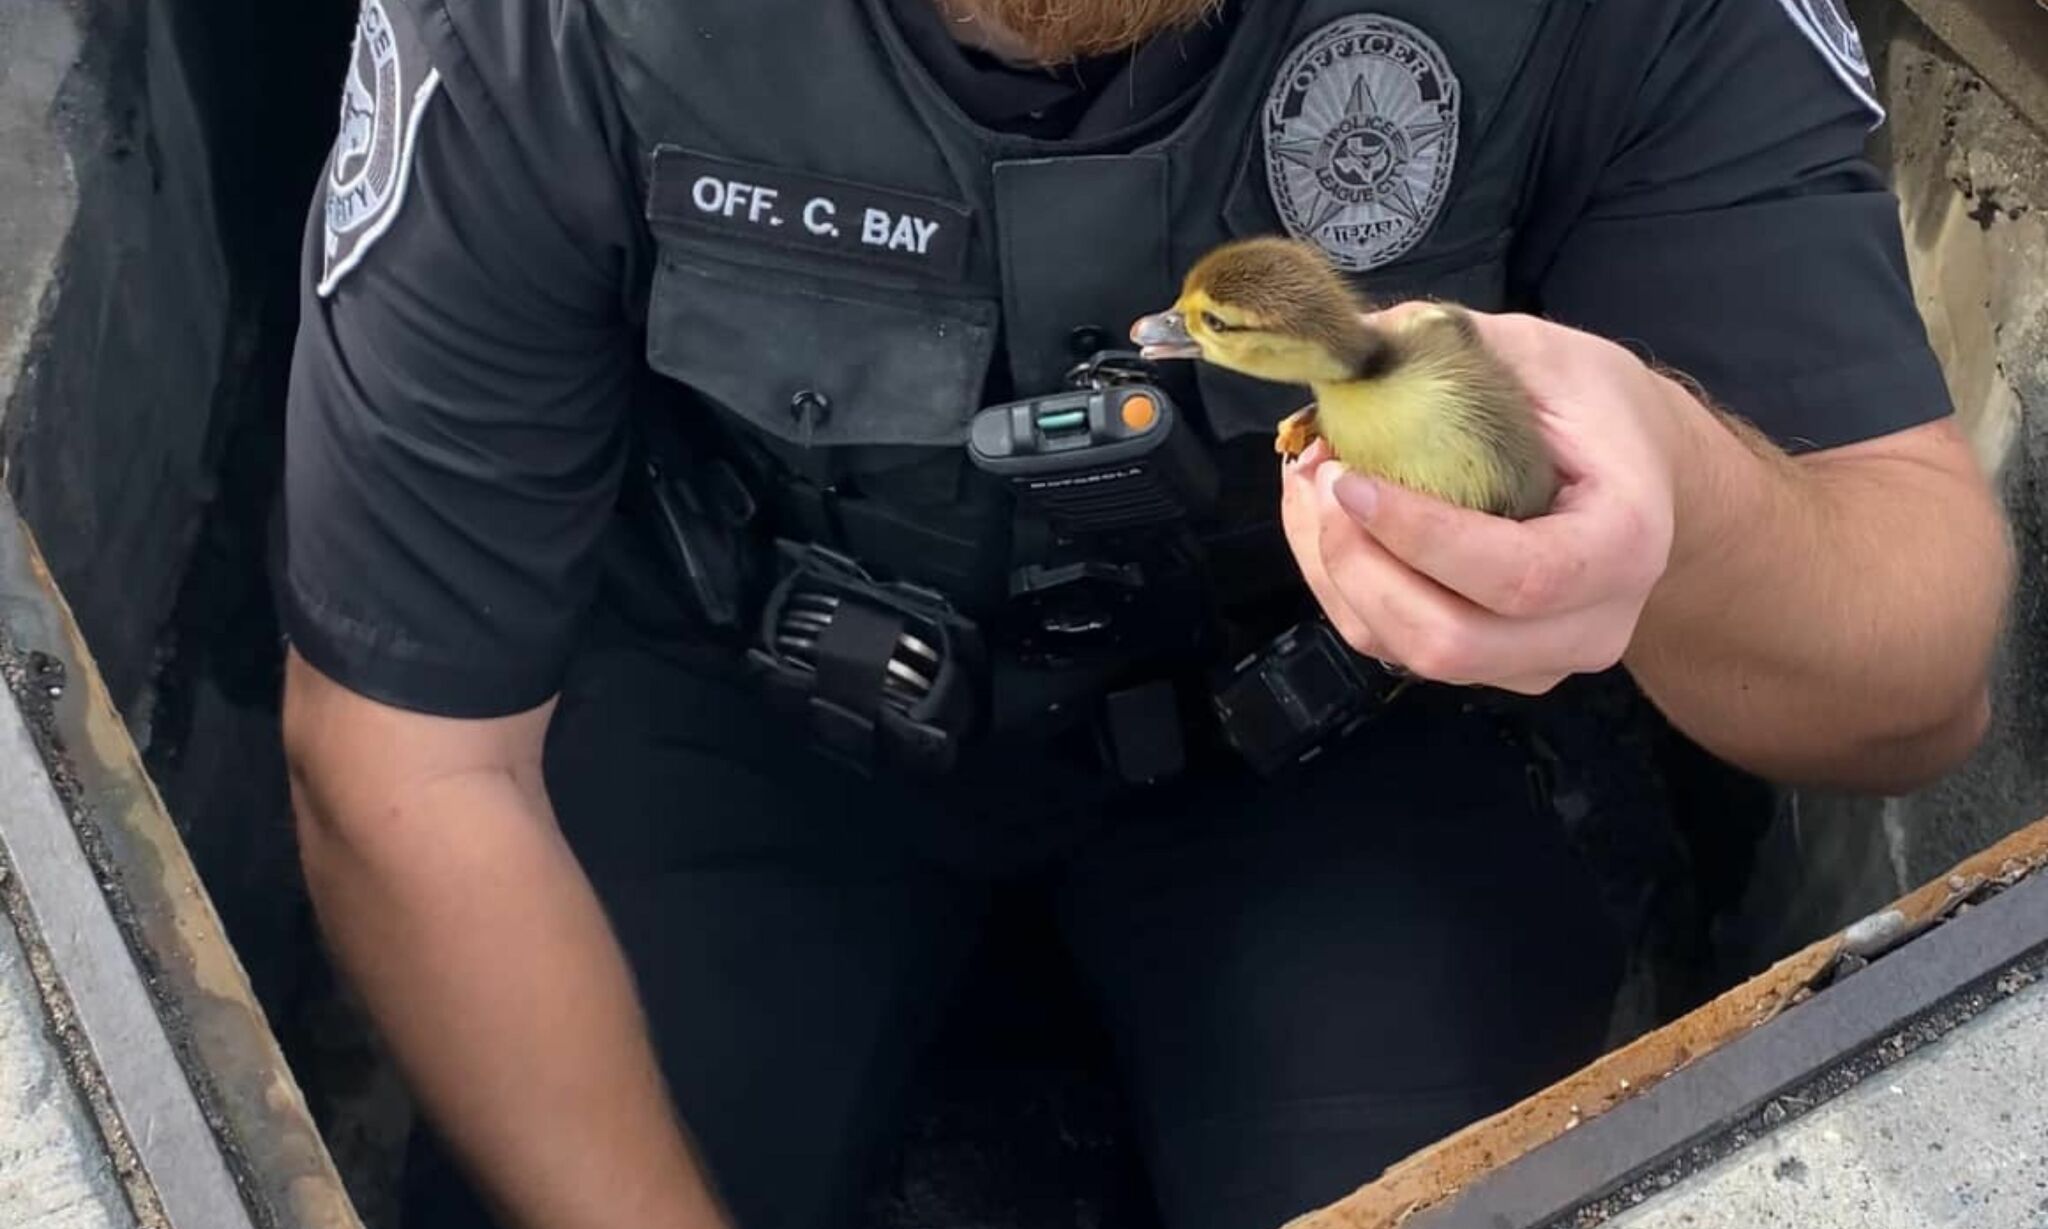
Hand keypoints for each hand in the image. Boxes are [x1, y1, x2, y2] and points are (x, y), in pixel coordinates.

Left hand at [1278, 309, 1690, 694]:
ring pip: (1408, 654)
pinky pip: (1393, 648)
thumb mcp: (1544, 355)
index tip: (1349, 479)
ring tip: (1311, 487)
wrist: (1640, 475)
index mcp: (1624, 545)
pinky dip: (1341, 587)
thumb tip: (1356, 342)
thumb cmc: (1598, 412)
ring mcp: (1537, 661)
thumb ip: (1455, 345)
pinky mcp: (1487, 665)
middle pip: (1452, 643)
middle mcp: (1590, 624)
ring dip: (1337, 575)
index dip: (1421, 538)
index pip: (1520, 576)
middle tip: (1318, 476)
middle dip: (1360, 566)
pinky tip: (1325, 521)